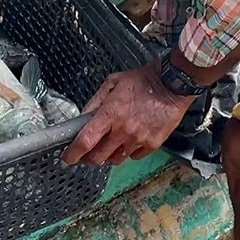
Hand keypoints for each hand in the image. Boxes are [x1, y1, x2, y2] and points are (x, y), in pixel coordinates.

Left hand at [61, 64, 193, 165]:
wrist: (172, 84)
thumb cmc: (144, 80)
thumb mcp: (113, 82)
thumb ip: (96, 100)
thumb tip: (84, 116)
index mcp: (111, 113)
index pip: (85, 141)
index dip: (73, 153)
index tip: (67, 158)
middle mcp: (123, 130)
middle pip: (98, 157)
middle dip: (89, 158)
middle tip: (87, 153)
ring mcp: (138, 139)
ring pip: (116, 160)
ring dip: (109, 155)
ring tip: (112, 142)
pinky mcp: (152, 144)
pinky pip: (134, 157)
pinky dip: (129, 151)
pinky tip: (130, 139)